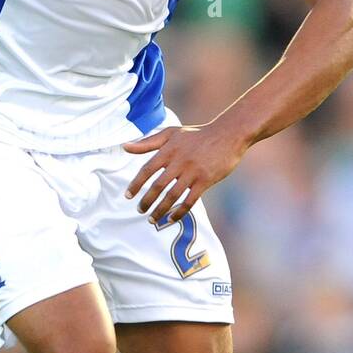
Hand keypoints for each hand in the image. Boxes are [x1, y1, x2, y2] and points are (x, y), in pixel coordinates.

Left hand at [123, 122, 248, 223]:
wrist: (227, 135)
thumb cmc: (197, 134)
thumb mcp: (171, 133)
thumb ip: (147, 142)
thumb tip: (124, 147)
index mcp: (168, 150)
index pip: (147, 169)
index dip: (136, 184)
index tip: (128, 196)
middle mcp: (179, 161)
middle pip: (158, 185)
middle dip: (146, 200)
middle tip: (140, 210)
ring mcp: (193, 172)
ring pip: (172, 195)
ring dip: (160, 210)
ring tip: (152, 219)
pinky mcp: (206, 180)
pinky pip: (190, 200)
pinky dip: (179, 212)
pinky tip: (171, 219)